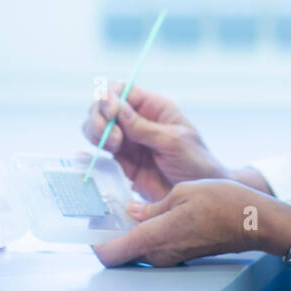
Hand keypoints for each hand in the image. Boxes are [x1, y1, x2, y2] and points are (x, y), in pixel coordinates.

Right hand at [81, 83, 225, 200]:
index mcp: (154, 107)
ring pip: (99, 127)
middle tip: (114, 139)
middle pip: (104, 107)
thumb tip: (117, 108)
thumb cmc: (196, 163)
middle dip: (100, 117)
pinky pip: (101, 151)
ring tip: (113, 147)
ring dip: (95, 133)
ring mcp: (129, 140)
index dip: (109, 97)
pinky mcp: (123, 161)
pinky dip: (93, 150)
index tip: (110, 113)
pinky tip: (97, 154)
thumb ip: (144, 127)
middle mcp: (138, 120)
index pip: (123, 90)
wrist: (197, 199)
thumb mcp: (173, 141)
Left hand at [92, 179, 290, 267]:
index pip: (110, 254)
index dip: (93, 243)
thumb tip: (132, 212)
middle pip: (119, 253)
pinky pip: (152, 247)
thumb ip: (152, 207)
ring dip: (125, 234)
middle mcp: (160, 253)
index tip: (87, 225)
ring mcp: (171, 256)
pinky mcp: (181, 253)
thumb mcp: (182, 192)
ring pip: (135, 250)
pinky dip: (142, 234)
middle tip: (101, 209)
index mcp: (156, 236)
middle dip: (107, 235)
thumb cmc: (225, 204)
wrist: (255, 221)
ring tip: (121, 206)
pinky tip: (146, 214)